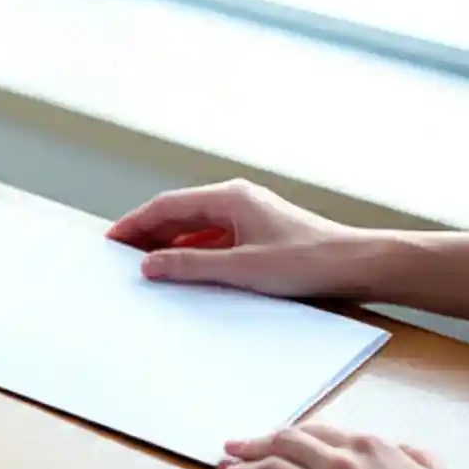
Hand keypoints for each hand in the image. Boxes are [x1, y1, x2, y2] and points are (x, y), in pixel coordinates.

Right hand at [106, 179, 376, 296]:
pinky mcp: (257, 234)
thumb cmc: (308, 261)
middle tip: (118, 256)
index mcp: (230, 197)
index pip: (167, 205)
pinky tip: (182, 271)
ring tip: (143, 266)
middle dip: (146, 233)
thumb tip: (149, 265)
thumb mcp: (240, 267)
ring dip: (168, 244)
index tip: (110, 240)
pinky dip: (191, 252)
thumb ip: (190, 265)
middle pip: (178, 213)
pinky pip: (212, 240)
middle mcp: (236, 200)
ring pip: (194, 227)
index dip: (135, 223)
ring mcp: (247, 217)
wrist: (358, 265)